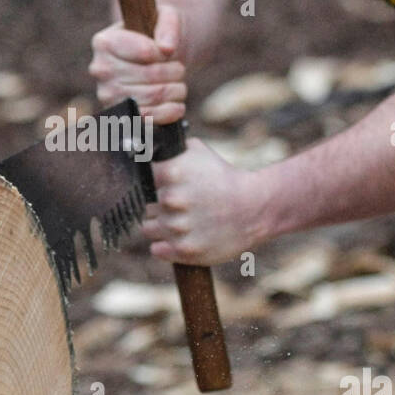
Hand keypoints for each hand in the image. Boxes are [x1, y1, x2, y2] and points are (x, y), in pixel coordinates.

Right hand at [89, 5, 186, 125]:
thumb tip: (166, 48)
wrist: (149, 60)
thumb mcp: (165, 18)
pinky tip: (177, 104)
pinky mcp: (120, 115)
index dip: (164, 52)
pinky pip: (148, 118)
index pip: (145, 52)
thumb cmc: (155, 36)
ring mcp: (107, 95)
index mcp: (104, 42)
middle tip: (179, 69)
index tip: (167, 50)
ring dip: (175, 91)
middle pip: (150, 75)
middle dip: (174, 72)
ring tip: (179, 84)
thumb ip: (168, 25)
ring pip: (153, 96)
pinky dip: (169, 112)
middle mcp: (100, 69)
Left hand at [142, 137, 262, 264]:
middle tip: (178, 206)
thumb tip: (144, 144)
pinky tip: (180, 237)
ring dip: (160, 226)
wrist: (253, 208)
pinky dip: (165, 246)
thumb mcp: (198, 151)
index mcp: (171, 173)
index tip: (162, 187)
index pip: (141, 181)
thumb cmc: (223, 178)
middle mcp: (171, 200)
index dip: (152, 185)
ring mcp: (177, 227)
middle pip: (145, 206)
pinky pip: (156, 249)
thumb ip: (169, 149)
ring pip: (148, 228)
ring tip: (180, 221)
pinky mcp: (183, 250)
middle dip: (158, 206)